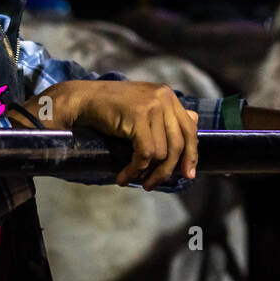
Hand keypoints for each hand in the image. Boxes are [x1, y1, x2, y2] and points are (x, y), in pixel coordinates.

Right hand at [13, 80, 199, 189]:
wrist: (83, 100)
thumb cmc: (111, 107)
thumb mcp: (144, 108)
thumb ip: (168, 115)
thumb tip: (196, 121)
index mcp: (168, 96)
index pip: (190, 128)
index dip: (191, 153)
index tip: (188, 174)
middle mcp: (165, 98)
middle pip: (179, 142)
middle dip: (170, 169)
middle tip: (156, 184)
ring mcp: (153, 105)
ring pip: (162, 152)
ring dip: (148, 173)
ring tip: (135, 181)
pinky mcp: (138, 116)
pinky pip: (145, 153)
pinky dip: (135, 170)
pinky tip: (124, 177)